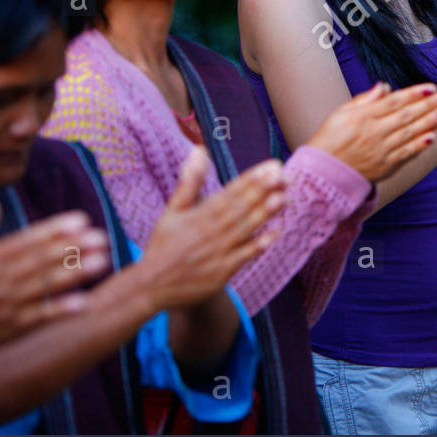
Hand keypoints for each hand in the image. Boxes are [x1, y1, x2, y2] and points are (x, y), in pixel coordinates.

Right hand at [0, 196, 109, 349]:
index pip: (27, 241)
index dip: (55, 230)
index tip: (82, 220)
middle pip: (42, 261)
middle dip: (74, 249)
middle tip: (103, 237)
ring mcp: (6, 306)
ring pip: (45, 287)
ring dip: (75, 275)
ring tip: (103, 262)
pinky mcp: (11, 329)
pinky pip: (39, 319)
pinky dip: (60, 311)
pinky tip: (84, 303)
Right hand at [137, 147, 285, 310]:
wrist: (151, 285)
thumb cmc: (163, 245)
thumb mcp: (172, 210)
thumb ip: (189, 181)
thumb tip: (199, 150)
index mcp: (199, 214)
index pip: (231, 192)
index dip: (252, 179)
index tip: (271, 166)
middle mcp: (210, 231)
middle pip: (241, 207)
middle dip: (264, 190)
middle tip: (285, 175)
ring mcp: (217, 252)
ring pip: (245, 228)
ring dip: (265, 213)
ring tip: (285, 197)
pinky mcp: (222, 272)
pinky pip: (245, 256)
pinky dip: (260, 244)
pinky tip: (277, 232)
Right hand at [308, 82, 436, 182]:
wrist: (321, 174)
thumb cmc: (329, 141)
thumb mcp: (339, 114)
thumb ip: (364, 99)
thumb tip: (384, 86)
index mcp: (363, 117)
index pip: (394, 102)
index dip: (414, 94)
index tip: (431, 87)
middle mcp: (374, 133)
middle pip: (407, 116)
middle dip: (429, 105)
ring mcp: (381, 150)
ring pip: (410, 133)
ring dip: (430, 122)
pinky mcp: (385, 166)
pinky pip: (405, 154)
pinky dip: (419, 146)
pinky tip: (433, 137)